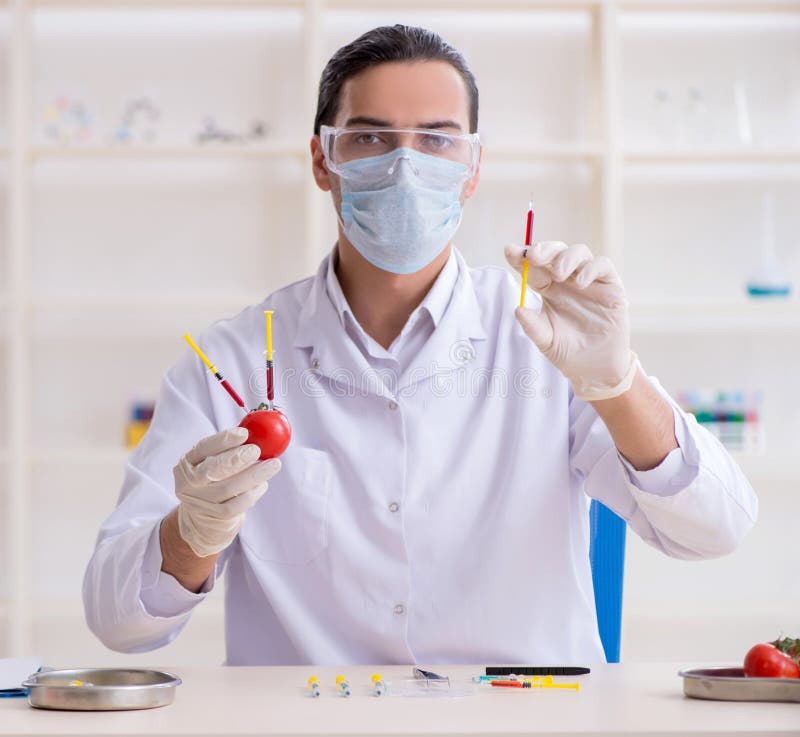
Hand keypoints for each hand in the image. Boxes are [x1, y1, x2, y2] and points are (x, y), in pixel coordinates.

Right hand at [173, 426, 281, 557]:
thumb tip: (259, 431)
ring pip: (228, 488)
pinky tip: (263, 484)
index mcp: (187, 463)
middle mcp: (188, 483)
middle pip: (212, 470)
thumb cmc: (215, 481)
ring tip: (273, 464)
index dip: (223, 440)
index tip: (244, 433)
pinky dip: (253, 493)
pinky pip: (236, 505)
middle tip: (257, 450)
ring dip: (253, 475)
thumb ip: (232, 448)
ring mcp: (200, 502)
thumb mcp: (214, 462)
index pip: (203, 448)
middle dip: (236, 458)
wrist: (204, 518)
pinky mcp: (215, 517)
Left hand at [505, 241, 637, 400]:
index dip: (521, 256)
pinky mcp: (611, 286)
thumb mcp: (546, 341)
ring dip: (566, 257)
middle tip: (532, 257)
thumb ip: (532, 326)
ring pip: (579, 252)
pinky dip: (591, 268)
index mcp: (548, 289)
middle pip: (555, 253)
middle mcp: (568, 280)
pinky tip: (581, 282)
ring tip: (559, 273)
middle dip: (543, 250)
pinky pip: (603, 266)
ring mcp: (589, 281)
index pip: (533, 267)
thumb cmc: (568, 352)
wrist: (595, 369)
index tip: (509, 251)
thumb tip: (517, 309)